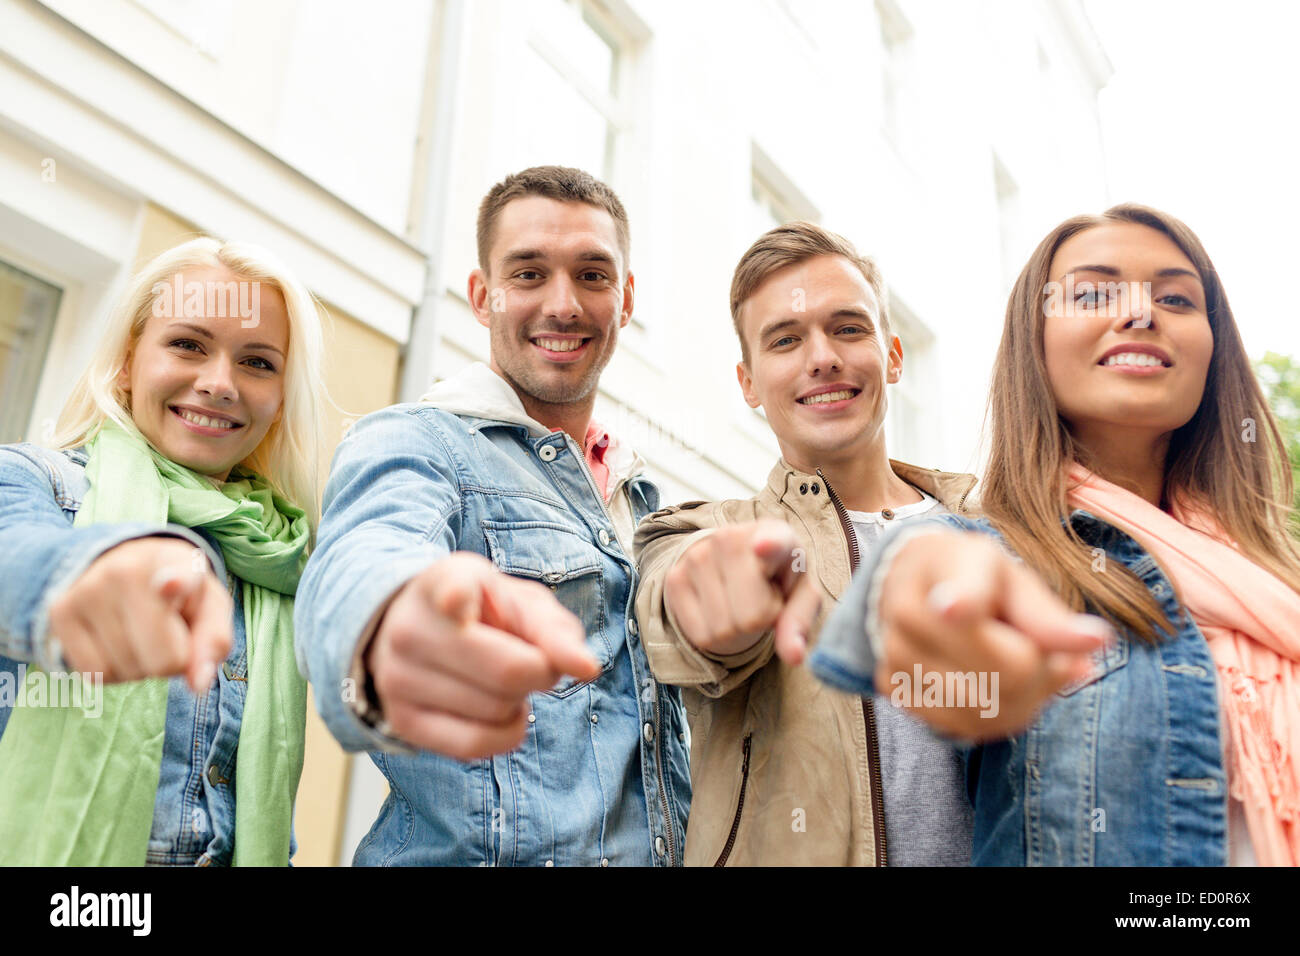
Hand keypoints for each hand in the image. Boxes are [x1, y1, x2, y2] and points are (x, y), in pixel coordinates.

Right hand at [48, 537, 232, 691]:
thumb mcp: (210, 609)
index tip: (169, 586)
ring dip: (142, 666)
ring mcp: (88, 590)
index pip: (178, 575)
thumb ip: (213, 643)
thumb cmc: (179, 595)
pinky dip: (113, 672)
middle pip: (163, 660)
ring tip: (140, 631)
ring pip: (129, 671)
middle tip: (167, 632)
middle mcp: (127, 570)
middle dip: (172, 661)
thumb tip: (198, 685)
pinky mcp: (60, 612)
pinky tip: (116, 641)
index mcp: (177, 561)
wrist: (125, 565)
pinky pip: (96, 676)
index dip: (177, 583)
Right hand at [366, 552, 600, 759]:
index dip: (456, 596)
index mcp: (445, 581)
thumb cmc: (483, 614)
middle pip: (509, 672)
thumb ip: (556, 630)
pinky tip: (500, 713)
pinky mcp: (401, 721)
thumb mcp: (521, 603)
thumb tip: (587, 668)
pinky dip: (505, 734)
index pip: (450, 589)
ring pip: (496, 712)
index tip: (456, 601)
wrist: (416, 630)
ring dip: (519, 703)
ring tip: (500, 680)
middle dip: (539, 673)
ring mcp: (398, 677)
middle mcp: (411, 628)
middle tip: (530, 661)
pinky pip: (474, 746)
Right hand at [663, 519, 820, 666]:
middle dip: (761, 622)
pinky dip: (714, 635)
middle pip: (751, 616)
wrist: (738, 561)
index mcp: (777, 535)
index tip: (763, 546)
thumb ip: (799, 622)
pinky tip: (720, 607)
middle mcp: (731, 537)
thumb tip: (793, 657)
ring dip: (737, 629)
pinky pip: (700, 635)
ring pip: (723, 629)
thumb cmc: (777, 579)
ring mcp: (698, 556)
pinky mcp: (674, 577)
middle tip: (761, 600)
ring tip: (741, 601)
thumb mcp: (799, 596)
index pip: (773, 541)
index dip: (769, 545)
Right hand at [874, 531, 1112, 740]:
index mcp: (942, 573)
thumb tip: (1098, 642)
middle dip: (1043, 671)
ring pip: (987, 713)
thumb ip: (1047, 614)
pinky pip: (965, 728)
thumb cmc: (972, 576)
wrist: (910, 582)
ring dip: (1022, 699)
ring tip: (1017, 663)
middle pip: (1005, 677)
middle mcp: (907, 618)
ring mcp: (896, 658)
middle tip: (1042, 648)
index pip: (960, 602)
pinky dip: (993, 716)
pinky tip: (992, 686)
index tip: (954, 607)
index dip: (960, 604)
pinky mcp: (896, 692)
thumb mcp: (1011, 577)